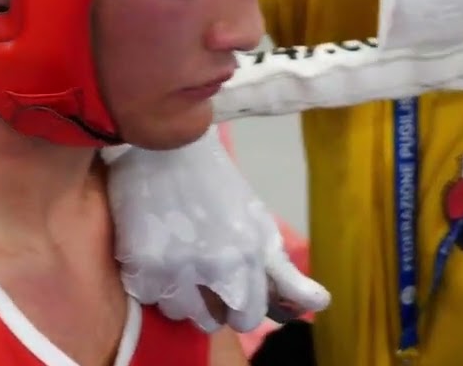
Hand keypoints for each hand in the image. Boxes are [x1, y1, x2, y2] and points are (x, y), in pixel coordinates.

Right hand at [103, 127, 329, 332]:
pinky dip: (147, 280)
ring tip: (172, 258)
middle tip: (197, 274)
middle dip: (206, 304)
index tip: (227, 290)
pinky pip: (145, 296)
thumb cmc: (215, 181)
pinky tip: (151, 250)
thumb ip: (283, 271)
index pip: (246, 318)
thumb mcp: (258, 222)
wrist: (165, 141)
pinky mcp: (140, 263)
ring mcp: (175, 267)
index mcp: (248, 257)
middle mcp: (215, 267)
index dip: (237, 306)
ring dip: (175, 293)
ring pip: (176, 311)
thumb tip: (322, 304)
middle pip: (209, 321)